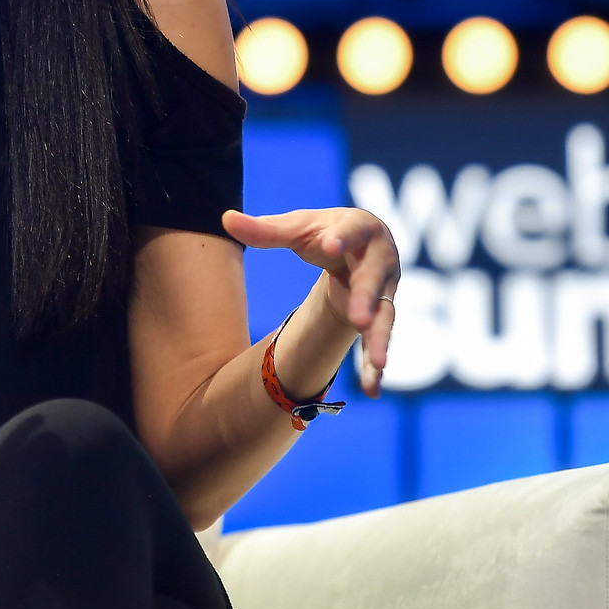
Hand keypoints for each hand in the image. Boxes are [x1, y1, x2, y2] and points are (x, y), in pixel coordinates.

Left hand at [221, 207, 398, 395]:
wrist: (356, 246)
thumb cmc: (324, 232)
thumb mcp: (297, 228)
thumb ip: (265, 229)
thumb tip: (225, 218)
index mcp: (359, 228)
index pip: (351, 230)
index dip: (342, 237)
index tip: (330, 244)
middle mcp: (380, 260)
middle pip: (372, 280)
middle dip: (366, 299)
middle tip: (358, 319)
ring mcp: (384, 291)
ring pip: (384, 316)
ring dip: (379, 340)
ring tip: (377, 364)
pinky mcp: (380, 315)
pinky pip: (378, 341)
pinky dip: (375, 366)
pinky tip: (371, 389)